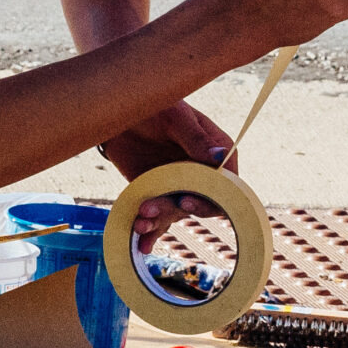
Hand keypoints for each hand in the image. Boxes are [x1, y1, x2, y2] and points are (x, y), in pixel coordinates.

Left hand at [99, 101, 236, 247]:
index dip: (211, 198)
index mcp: (217, 152)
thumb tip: (220, 157)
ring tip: (138, 218)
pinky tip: (141, 242)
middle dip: (177, 209)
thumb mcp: (175, 118)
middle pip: (203, 203)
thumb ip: (195, 139)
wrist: (120, 113)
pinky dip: (152, 230)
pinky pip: (160, 217)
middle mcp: (203, 173)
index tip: (186, 200)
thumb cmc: (153, 105)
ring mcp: (181, 185)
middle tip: (150, 207)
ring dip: (159, 219)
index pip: (228, 184)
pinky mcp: (161, 193)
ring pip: (178, 212)